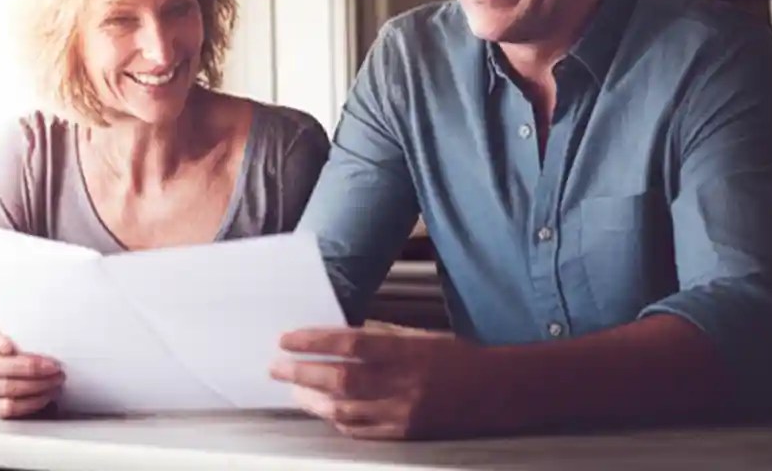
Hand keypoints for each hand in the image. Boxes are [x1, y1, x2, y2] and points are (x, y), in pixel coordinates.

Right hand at [0, 327, 64, 417]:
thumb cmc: (16, 347)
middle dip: (30, 368)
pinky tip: (47, 396)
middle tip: (54, 367)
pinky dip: (31, 403)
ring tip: (55, 382)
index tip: (9, 346)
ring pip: (6, 389)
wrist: (5, 363)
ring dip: (35, 387)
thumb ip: (25, 335)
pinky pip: (10, 408)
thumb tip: (31, 338)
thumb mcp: (18, 333)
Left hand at [269, 322, 484, 439]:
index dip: (313, 342)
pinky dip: (337, 421)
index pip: (348, 344)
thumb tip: (337, 336)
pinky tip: (324, 411)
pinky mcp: (404, 435)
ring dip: (312, 400)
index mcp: (405, 352)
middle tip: (275, 366)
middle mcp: (401, 384)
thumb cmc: (457, 357)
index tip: (286, 338)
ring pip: (343, 410)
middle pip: (339, 380)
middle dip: (301, 372)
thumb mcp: (418, 337)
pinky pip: (361, 431)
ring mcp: (401, 414)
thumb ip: (379, 338)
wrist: (497, 392)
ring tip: (294, 389)